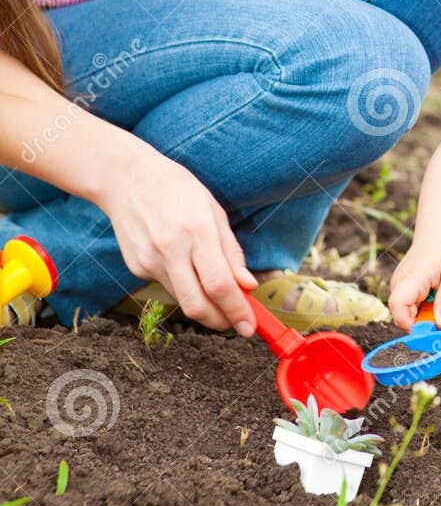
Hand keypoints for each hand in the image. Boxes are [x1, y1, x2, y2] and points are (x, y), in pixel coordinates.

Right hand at [96, 143, 256, 334]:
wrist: (126, 179)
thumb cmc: (176, 189)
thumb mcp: (213, 210)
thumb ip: (231, 251)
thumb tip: (248, 285)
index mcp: (196, 231)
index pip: (220, 285)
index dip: (237, 311)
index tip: (250, 326)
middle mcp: (171, 250)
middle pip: (198, 305)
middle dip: (221, 322)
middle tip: (236, 324)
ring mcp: (150, 261)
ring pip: (182, 299)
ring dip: (205, 305)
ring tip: (217, 294)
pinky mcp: (136, 268)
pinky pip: (167, 286)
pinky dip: (183, 285)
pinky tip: (182, 263)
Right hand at [389, 239, 440, 330]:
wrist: (438, 234)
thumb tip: (439, 325)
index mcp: (411, 279)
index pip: (398, 308)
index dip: (411, 324)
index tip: (431, 327)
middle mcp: (399, 283)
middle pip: (400, 315)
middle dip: (420, 322)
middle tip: (440, 311)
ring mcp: (398, 285)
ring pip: (404, 313)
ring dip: (421, 314)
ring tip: (437, 298)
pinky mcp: (400, 287)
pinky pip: (407, 306)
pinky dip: (420, 307)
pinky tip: (432, 295)